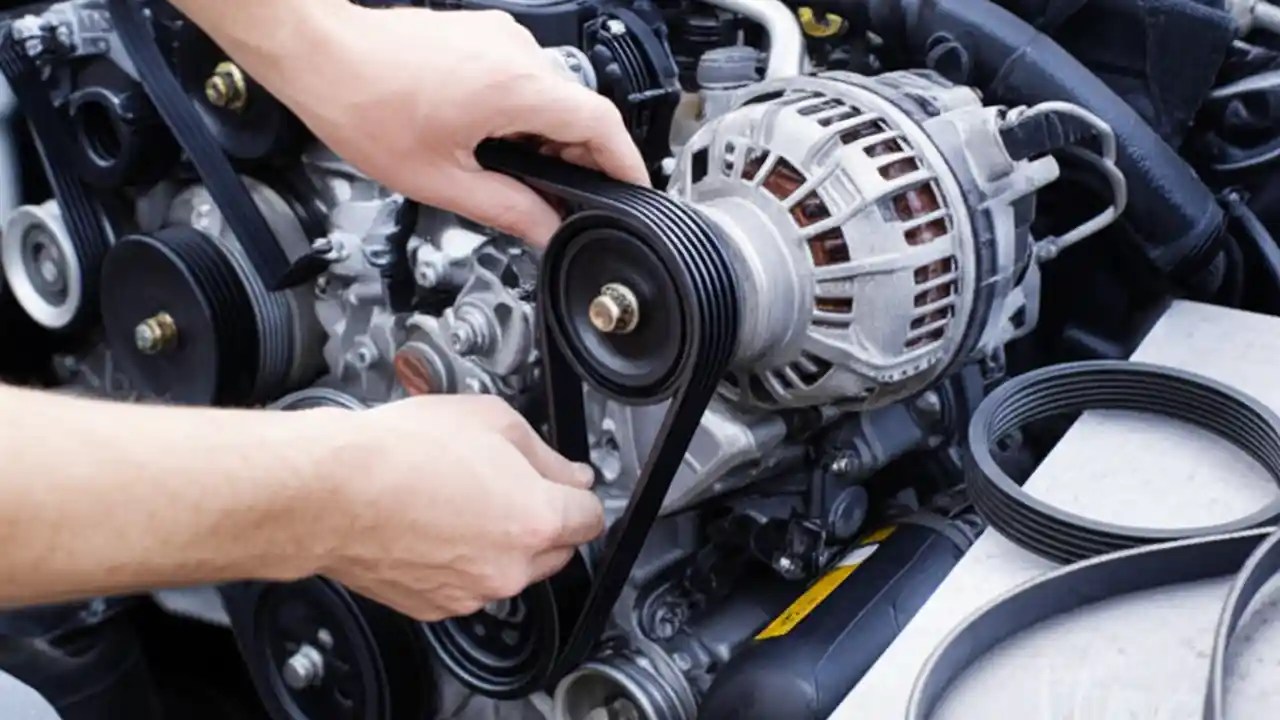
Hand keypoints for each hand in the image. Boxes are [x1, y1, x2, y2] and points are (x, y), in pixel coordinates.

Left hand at [257, 4, 649, 245]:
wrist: (321, 53)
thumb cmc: (364, 103)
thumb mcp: (442, 179)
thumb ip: (507, 209)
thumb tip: (545, 229)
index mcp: (516, 87)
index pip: (602, 124)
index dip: (626, 163)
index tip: (633, 190)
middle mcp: (516, 53)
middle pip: (578, 112)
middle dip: (578, 160)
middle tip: (558, 199)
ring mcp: (499, 38)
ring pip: (550, 96)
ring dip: (545, 138)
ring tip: (510, 171)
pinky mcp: (482, 36)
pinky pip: (523, 78)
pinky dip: (522, 114)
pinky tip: (489, 140)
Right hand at [313, 395, 603, 620]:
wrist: (329, 491)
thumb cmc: (399, 452)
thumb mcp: (492, 420)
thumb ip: (545, 454)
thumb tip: (570, 473)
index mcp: (535, 519)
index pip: (590, 517)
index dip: (579, 494)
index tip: (567, 485)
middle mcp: (509, 566)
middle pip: (556, 550)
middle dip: (544, 520)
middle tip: (508, 485)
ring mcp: (471, 592)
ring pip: (511, 571)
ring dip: (501, 544)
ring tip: (460, 501)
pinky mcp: (434, 607)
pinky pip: (468, 586)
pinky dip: (462, 563)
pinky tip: (435, 525)